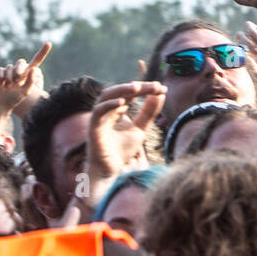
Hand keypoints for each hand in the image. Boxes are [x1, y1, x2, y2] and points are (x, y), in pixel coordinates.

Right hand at [0, 42, 49, 113]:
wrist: (1, 104)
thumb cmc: (15, 98)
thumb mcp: (25, 91)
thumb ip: (30, 81)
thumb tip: (34, 68)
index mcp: (27, 73)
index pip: (36, 61)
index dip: (42, 52)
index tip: (49, 43)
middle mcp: (18, 70)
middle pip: (21, 62)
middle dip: (18, 70)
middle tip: (16, 82)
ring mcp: (8, 70)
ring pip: (9, 68)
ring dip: (9, 79)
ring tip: (8, 86)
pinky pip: (0, 71)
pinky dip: (1, 79)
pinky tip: (1, 85)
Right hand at [83, 81, 161, 207]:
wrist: (110, 169)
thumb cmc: (123, 149)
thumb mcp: (140, 129)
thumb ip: (149, 113)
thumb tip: (160, 94)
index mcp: (119, 108)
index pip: (132, 93)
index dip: (147, 89)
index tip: (163, 88)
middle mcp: (108, 109)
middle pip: (121, 91)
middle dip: (138, 87)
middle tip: (154, 86)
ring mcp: (99, 116)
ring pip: (106, 96)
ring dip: (121, 90)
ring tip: (137, 87)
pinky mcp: (93, 126)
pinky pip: (98, 111)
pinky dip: (109, 105)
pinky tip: (122, 103)